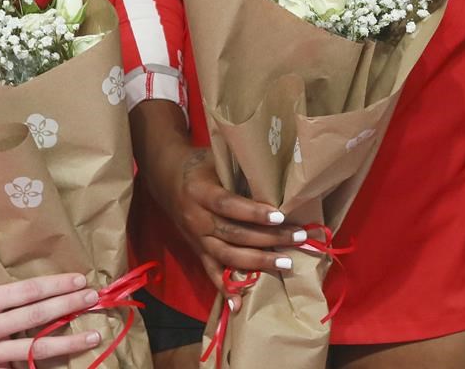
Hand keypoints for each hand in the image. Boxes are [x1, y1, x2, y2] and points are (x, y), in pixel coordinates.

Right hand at [0, 272, 99, 366]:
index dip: (57, 286)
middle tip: (93, 298)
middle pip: (36, 317)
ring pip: (35, 349)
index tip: (80, 280)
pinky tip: (67, 357)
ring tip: (93, 335)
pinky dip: (44, 362)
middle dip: (68, 306)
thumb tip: (44, 284)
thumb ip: (5, 289)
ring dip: (68, 342)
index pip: (28, 292)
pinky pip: (21, 367)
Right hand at [129, 102, 297, 311]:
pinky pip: (211, 272)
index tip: (280, 216)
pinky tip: (238, 305)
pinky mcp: (197, 251)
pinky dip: (225, 290)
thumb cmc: (201, 165)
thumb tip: (276, 182)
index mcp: (200, 192)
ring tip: (286, 262)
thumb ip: (239, 171)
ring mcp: (196, 238)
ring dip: (258, 261)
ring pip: (227, 255)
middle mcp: (197, 218)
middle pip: (233, 233)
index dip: (253, 212)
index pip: (228, 204)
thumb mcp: (216, 160)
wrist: (167, 178)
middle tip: (297, 238)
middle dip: (268, 238)